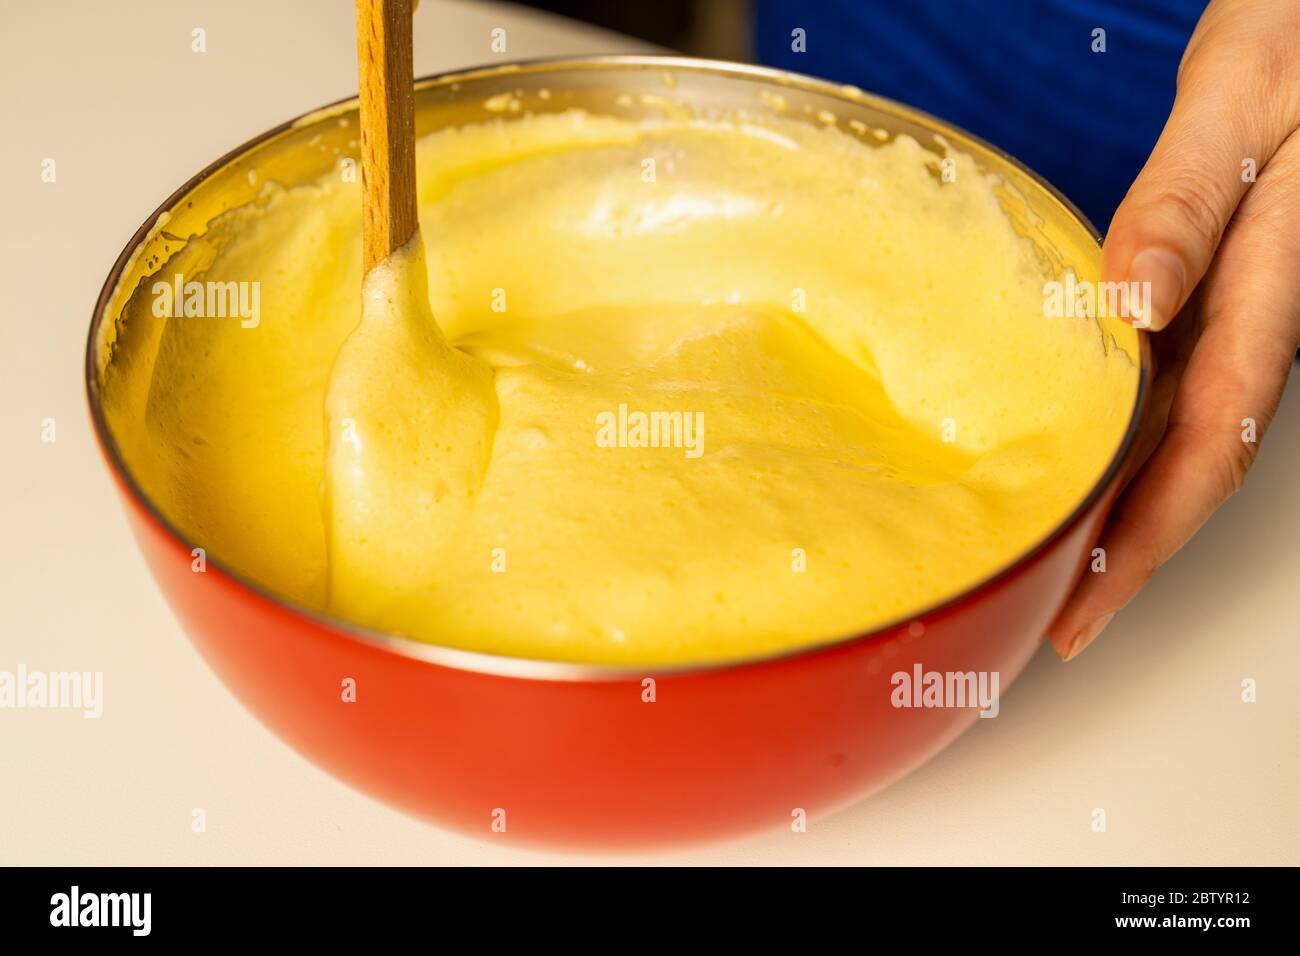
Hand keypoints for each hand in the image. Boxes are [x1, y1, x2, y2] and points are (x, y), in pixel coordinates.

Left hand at [1050, 0, 1299, 659]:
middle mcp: (1254, 319)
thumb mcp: (1241, 108)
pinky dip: (1125, 440)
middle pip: (1189, 468)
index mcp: (1267, 293)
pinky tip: (1080, 460)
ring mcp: (1237, 310)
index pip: (1204, 453)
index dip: (1141, 547)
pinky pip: (1172, 385)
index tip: (1082, 612)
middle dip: (1125, 558)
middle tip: (1054, 623)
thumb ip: (1187, 205)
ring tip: (1059, 569)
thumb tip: (1133, 303)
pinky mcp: (1217, 287)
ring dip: (1123, 511)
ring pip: (1180, 436)